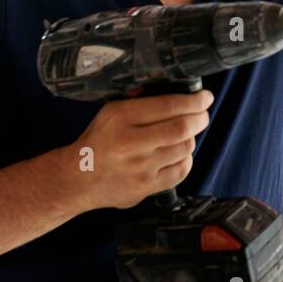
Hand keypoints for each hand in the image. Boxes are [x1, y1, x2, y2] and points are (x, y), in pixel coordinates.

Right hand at [67, 90, 212, 210]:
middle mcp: (130, 143)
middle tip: (202, 114)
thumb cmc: (98, 141)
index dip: (194, 101)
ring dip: (191, 138)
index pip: (168, 106)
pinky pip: (181, 171)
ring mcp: (139, 169)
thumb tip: (180, 93)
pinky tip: (178, 153)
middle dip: (200, 118)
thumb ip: (140, 102)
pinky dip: (186, 159)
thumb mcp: (111, 112)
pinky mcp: (145, 188)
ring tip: (185, 134)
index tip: (205, 97)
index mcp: (120, 118)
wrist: (77, 179)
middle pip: (182, 128)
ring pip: (184, 149)